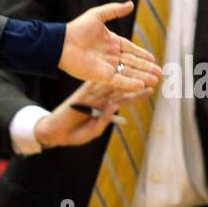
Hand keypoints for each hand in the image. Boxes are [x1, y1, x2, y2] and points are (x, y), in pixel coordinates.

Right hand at [33, 81, 153, 149]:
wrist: (56, 133)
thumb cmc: (75, 134)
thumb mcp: (94, 131)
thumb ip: (104, 120)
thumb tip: (115, 106)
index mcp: (104, 108)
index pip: (123, 99)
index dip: (136, 95)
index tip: (151, 90)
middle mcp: (99, 100)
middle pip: (120, 90)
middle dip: (135, 85)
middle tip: (151, 77)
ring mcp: (90, 96)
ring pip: (110, 86)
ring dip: (124, 81)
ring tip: (137, 75)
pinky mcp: (80, 95)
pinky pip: (92, 85)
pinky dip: (102, 80)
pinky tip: (113, 72)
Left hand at [59, 2, 160, 91]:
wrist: (61, 42)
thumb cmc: (77, 28)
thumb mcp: (98, 15)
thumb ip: (114, 10)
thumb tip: (131, 4)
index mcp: (112, 42)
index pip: (131, 50)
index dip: (142, 54)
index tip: (153, 59)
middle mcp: (111, 56)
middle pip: (133, 63)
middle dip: (147, 68)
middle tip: (160, 73)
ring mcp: (106, 67)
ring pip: (128, 73)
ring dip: (142, 76)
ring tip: (155, 80)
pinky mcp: (100, 76)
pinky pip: (118, 80)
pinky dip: (129, 83)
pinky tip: (141, 85)